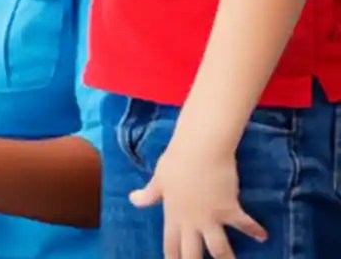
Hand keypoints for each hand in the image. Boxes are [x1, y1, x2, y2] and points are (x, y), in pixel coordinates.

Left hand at [130, 136, 265, 258]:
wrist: (200, 148)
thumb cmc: (176, 160)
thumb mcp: (158, 179)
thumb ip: (149, 194)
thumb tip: (133, 200)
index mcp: (173, 214)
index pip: (171, 244)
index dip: (173, 257)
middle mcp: (191, 221)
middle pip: (192, 253)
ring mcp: (211, 217)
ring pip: (219, 248)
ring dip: (227, 258)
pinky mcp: (230, 209)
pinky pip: (244, 224)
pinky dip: (255, 230)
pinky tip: (263, 236)